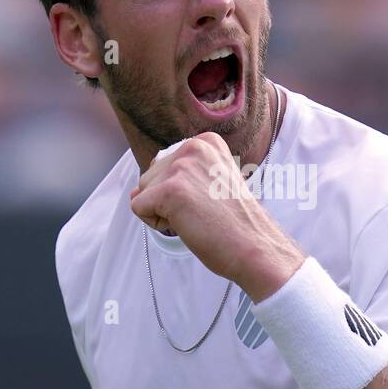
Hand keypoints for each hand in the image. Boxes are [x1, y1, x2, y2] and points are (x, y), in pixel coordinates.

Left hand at [129, 132, 304, 300]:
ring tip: (196, 217)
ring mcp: (182, 166)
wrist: (254, 246)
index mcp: (206, 142)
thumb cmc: (235, 223)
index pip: (165, 166)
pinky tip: (186, 224)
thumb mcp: (210, 185)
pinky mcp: (170, 190)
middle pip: (150, 176)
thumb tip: (133, 192)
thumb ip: (175, 179)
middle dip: (167, 201)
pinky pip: (138, 208)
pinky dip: (156, 223)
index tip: (208, 201)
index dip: (179, 191)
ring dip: (163, 212)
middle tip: (202, 212)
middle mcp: (193, 147)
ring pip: (142, 192)